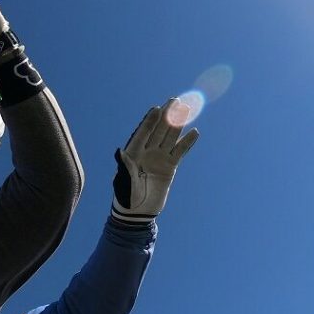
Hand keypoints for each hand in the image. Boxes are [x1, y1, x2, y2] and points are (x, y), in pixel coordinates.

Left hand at [111, 99, 199, 222]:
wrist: (137, 212)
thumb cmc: (126, 197)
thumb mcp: (123, 182)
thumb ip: (124, 167)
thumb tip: (119, 152)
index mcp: (133, 153)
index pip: (143, 133)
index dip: (149, 121)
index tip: (156, 109)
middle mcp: (147, 152)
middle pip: (158, 130)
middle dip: (166, 115)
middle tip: (174, 100)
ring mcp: (158, 158)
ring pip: (170, 137)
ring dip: (177, 123)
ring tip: (185, 108)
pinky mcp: (169, 167)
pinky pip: (179, 152)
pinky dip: (187, 143)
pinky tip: (194, 132)